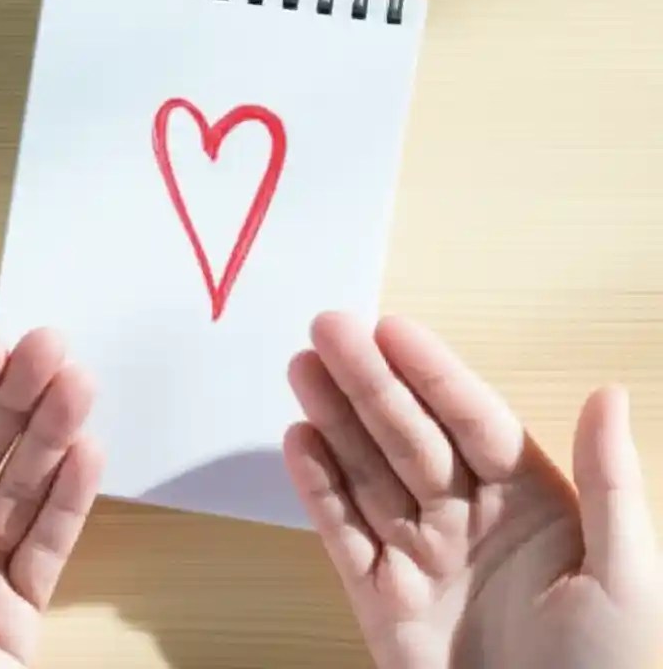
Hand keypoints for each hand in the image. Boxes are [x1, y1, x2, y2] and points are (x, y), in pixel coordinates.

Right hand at [282, 312, 660, 668]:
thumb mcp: (628, 579)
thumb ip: (610, 483)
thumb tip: (608, 393)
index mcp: (533, 504)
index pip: (473, 422)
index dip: (432, 374)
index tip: (392, 329)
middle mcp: (469, 518)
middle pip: (409, 436)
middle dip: (368, 381)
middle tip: (326, 329)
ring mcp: (419, 555)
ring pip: (367, 472)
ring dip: (334, 418)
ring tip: (302, 367)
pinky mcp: (378, 596)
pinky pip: (341, 531)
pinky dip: (317, 487)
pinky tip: (297, 440)